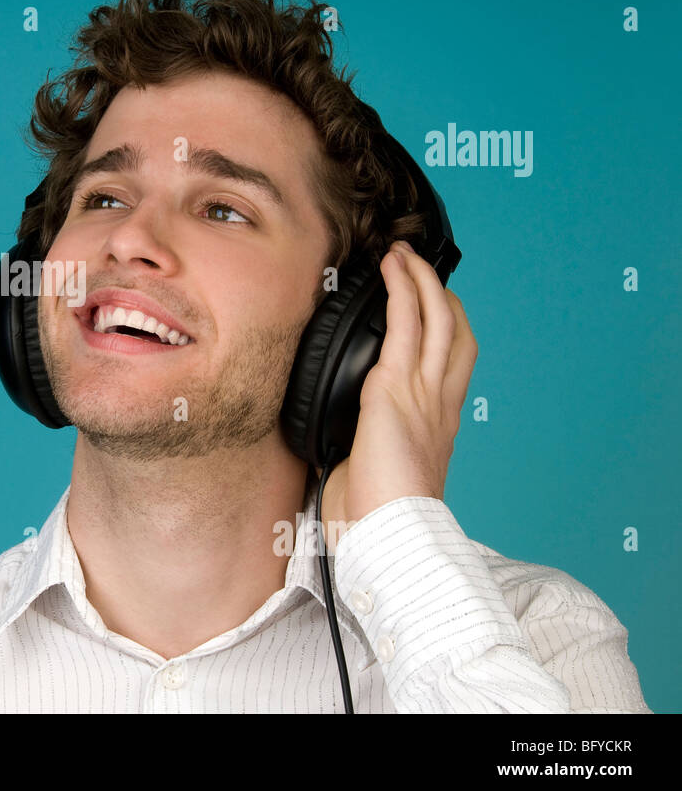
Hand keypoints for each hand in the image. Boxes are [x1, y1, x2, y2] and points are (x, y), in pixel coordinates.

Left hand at [318, 240, 477, 542]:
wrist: (389, 535)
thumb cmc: (379, 518)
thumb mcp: (374, 473)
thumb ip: (364, 449)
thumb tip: (335, 446)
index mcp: (437, 425)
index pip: (453, 366)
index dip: (449, 331)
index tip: (434, 307)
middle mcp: (438, 404)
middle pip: (456, 333)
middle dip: (440, 296)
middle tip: (421, 269)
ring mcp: (422, 392)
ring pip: (436, 319)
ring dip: (421, 281)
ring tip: (404, 255)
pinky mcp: (395, 387)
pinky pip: (406, 325)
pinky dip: (401, 290)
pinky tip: (392, 269)